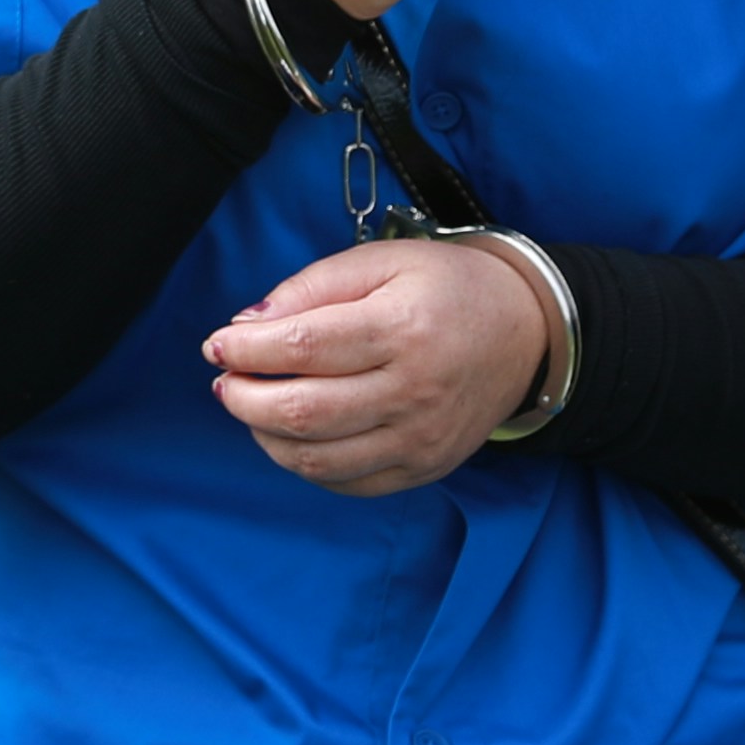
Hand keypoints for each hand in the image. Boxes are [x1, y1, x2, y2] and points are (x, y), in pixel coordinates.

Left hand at [208, 236, 555, 496]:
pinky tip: (293, 433)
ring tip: (252, 405)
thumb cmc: (445, 288)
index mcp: (402, 327)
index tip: (219, 343)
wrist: (525, 332)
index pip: (303, 347)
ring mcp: (420, 439)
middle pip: (302, 413)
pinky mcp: (423, 468)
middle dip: (243, 398)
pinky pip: (346, 483)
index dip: (245, 349)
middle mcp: (413, 390)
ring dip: (265, 436)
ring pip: (316, 459)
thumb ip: (311, 287)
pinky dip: (304, 463)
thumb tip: (246, 324)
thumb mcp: (382, 261)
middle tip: (226, 379)